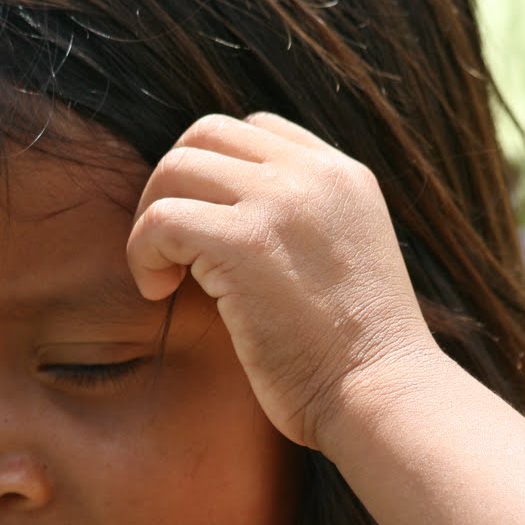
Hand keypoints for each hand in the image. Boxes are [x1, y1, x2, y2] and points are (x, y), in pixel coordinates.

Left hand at [126, 112, 439, 450]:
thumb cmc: (354, 358)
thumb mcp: (341, 260)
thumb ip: (298, 224)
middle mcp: (315, 175)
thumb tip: (218, 216)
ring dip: (151, 221)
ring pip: (175, 168)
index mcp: (343, 176)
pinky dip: (142, 253)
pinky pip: (160, 219)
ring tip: (164, 277)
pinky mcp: (246, 243)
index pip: (256, 129)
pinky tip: (159, 293)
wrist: (382, 395)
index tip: (207, 234)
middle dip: (171, 188)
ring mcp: (282, 202)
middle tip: (171, 252)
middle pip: (205, 134)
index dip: (214, 175)